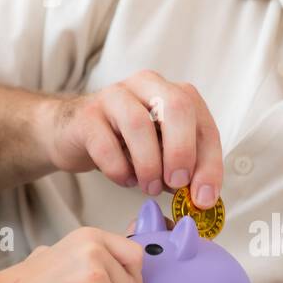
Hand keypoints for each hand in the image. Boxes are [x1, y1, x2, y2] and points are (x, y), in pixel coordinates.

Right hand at [41, 70, 223, 207]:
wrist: (72, 132)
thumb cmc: (123, 142)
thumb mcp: (160, 151)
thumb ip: (182, 167)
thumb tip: (201, 196)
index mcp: (172, 92)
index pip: (203, 123)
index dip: (209, 162)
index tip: (204, 197)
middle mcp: (146, 86)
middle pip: (176, 107)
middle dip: (182, 151)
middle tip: (177, 184)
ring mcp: (114, 97)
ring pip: (139, 124)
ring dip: (149, 164)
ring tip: (148, 187)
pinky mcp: (87, 116)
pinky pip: (105, 144)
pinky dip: (118, 169)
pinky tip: (123, 179)